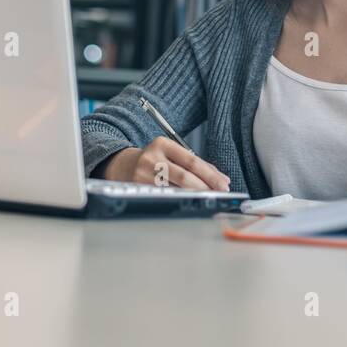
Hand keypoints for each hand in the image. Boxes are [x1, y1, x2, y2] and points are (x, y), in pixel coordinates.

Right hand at [101, 138, 231, 190]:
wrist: (122, 166)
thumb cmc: (155, 161)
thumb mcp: (172, 154)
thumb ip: (196, 164)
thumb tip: (222, 178)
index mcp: (163, 144)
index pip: (191, 160)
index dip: (210, 174)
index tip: (224, 183)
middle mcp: (151, 158)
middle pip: (184, 176)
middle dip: (205, 187)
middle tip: (219, 193)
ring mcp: (143, 174)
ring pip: (175, 189)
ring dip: (195, 196)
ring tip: (208, 199)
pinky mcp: (139, 189)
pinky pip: (166, 197)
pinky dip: (181, 200)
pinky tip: (190, 202)